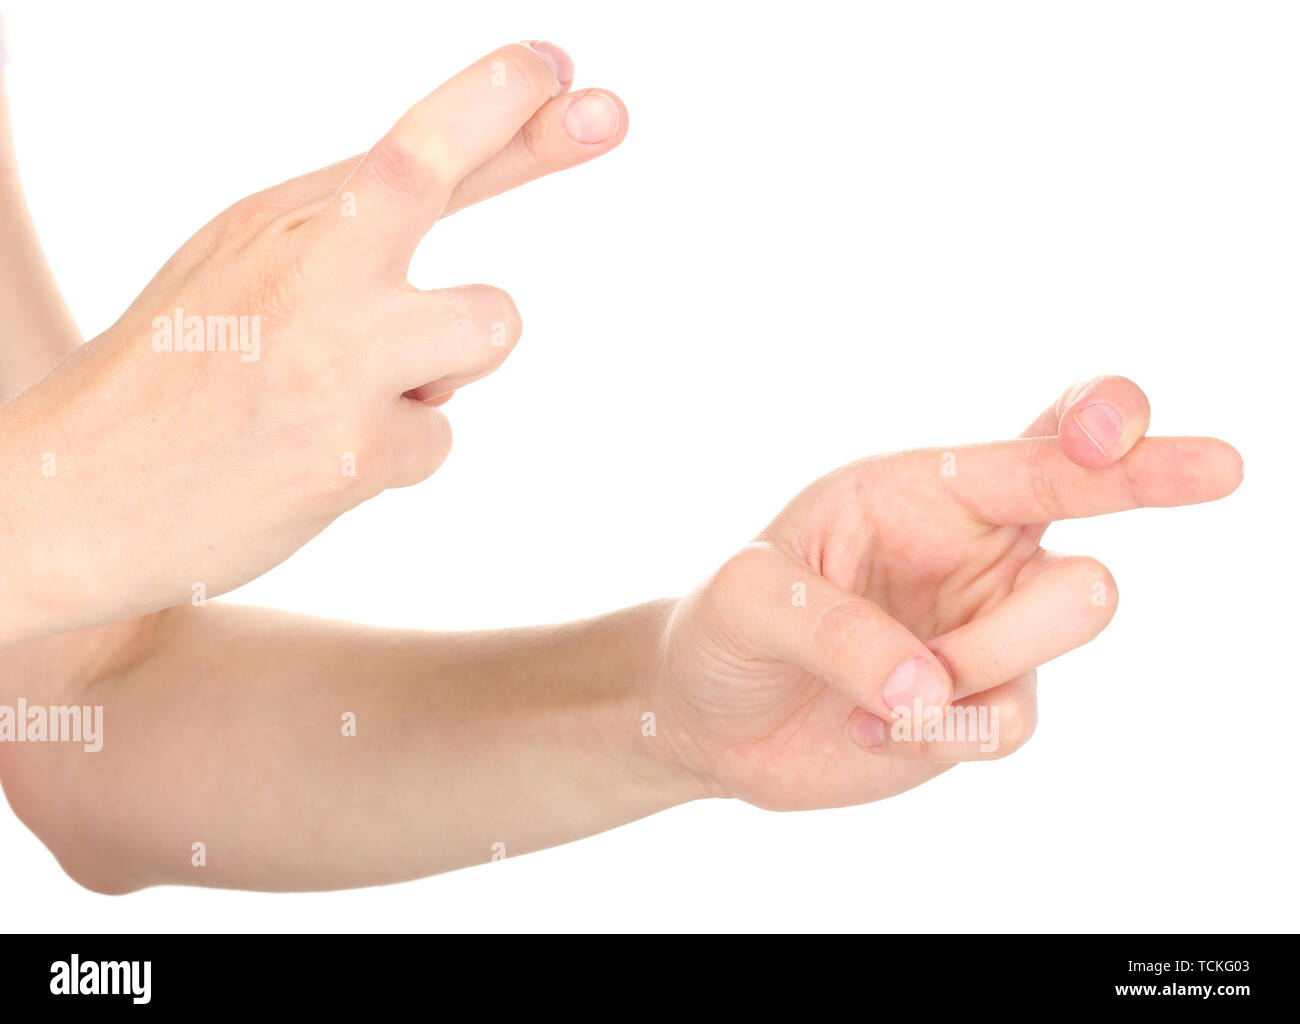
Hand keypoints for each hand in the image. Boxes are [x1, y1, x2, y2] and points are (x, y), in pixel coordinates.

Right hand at [0, 42, 627, 645]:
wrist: (69, 494)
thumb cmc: (169, 380)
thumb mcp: (238, 273)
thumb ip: (338, 237)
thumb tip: (442, 204)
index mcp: (279, 224)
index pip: (406, 146)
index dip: (496, 99)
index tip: (560, 64)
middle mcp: (309, 270)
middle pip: (440, 177)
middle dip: (535, 137)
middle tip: (611, 108)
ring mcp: (334, 358)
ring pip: (489, 328)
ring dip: (448, 366)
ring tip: (353, 395)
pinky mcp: (354, 451)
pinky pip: (443, 440)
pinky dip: (400, 452)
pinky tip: (321, 460)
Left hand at [645, 378, 1242, 808]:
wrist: (710, 719)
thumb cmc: (726, 627)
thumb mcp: (746, 599)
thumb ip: (832, 627)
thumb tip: (929, 687)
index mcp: (927, 488)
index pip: (1051, 450)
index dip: (1125, 440)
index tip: (1188, 460)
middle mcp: (980, 551)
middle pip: (1084, 581)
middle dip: (1020, 630)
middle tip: (935, 663)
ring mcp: (992, 632)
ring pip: (1057, 657)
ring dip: (963, 680)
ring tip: (876, 696)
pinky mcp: (986, 705)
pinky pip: (1010, 726)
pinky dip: (936, 737)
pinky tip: (866, 730)